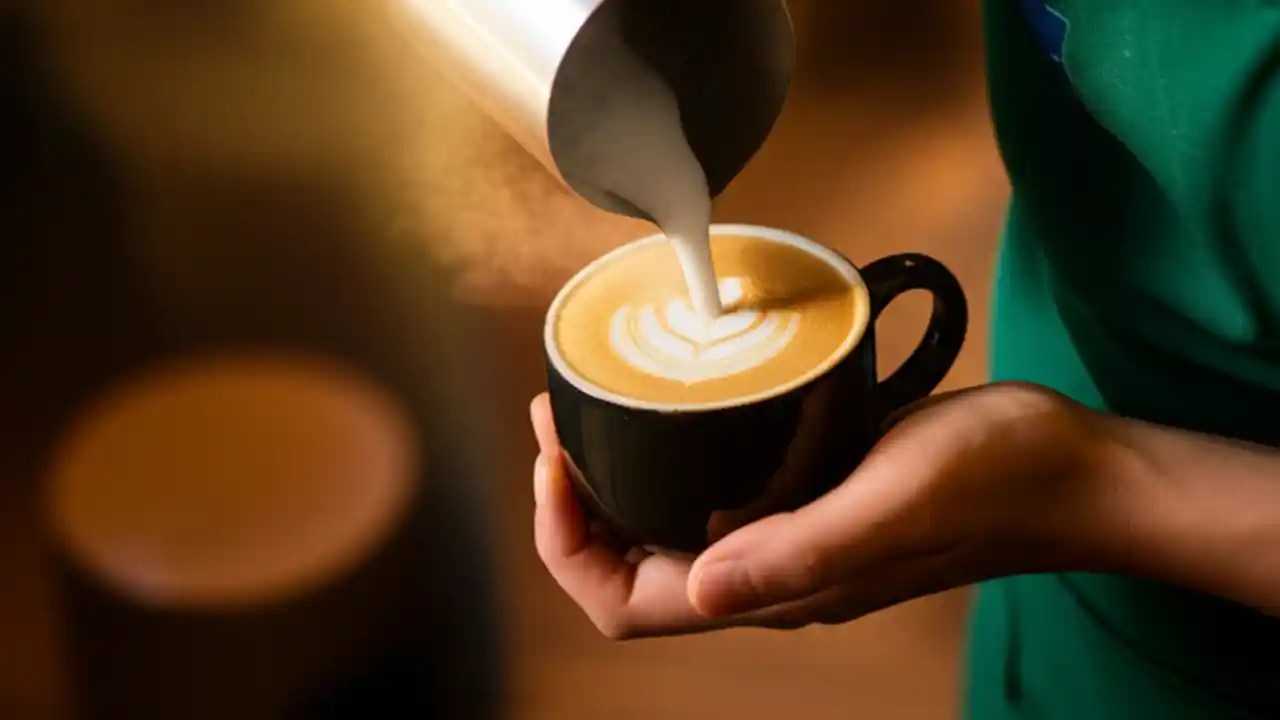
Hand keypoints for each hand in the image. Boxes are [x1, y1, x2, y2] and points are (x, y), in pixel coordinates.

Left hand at [531, 383, 1124, 638]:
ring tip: (592, 407)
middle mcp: (768, 575)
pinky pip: (711, 493)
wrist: (1065, 469)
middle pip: (629, 565)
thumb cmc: (991, 481)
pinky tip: (674, 406)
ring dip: (615, 478)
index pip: (625, 603)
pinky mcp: (809, 500)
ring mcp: (788, 539)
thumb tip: (700, 587)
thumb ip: (799, 550)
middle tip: (558, 419)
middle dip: (575, 503)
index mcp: (774, 590)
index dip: (569, 545)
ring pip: (665, 529)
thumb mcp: (890, 504)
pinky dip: (670, 457)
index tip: (557, 462)